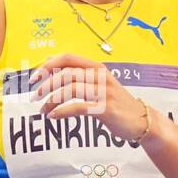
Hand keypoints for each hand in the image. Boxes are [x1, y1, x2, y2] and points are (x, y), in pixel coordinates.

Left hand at [30, 53, 149, 140]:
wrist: (142, 120)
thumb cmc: (117, 102)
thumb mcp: (99, 84)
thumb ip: (79, 75)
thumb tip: (50, 64)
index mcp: (97, 68)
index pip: (68, 58)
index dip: (48, 65)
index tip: (35, 77)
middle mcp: (100, 76)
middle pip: (67, 73)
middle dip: (47, 84)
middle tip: (35, 96)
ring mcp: (104, 92)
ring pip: (71, 89)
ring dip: (52, 99)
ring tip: (43, 109)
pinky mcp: (105, 109)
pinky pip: (78, 107)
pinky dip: (62, 111)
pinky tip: (53, 116)